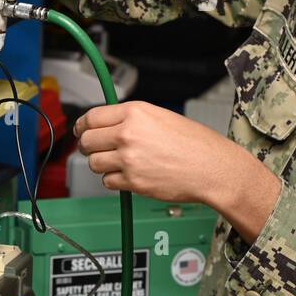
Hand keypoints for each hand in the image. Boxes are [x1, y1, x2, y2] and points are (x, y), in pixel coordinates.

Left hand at [73, 101, 281, 240]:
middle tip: (97, 150)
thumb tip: (109, 125)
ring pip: (94, 163)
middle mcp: (128, 134)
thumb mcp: (161, 117)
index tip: (82, 131)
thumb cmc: (195, 143)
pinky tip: (130, 176)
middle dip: (89, 147)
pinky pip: (108, 182)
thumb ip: (132, 119)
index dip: (83, 126)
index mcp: (135, 112)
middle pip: (87, 141)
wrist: (213, 168)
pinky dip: (114, 181)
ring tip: (119, 164)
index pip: (92, 117)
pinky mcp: (133, 182)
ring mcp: (129, 159)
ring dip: (102, 165)